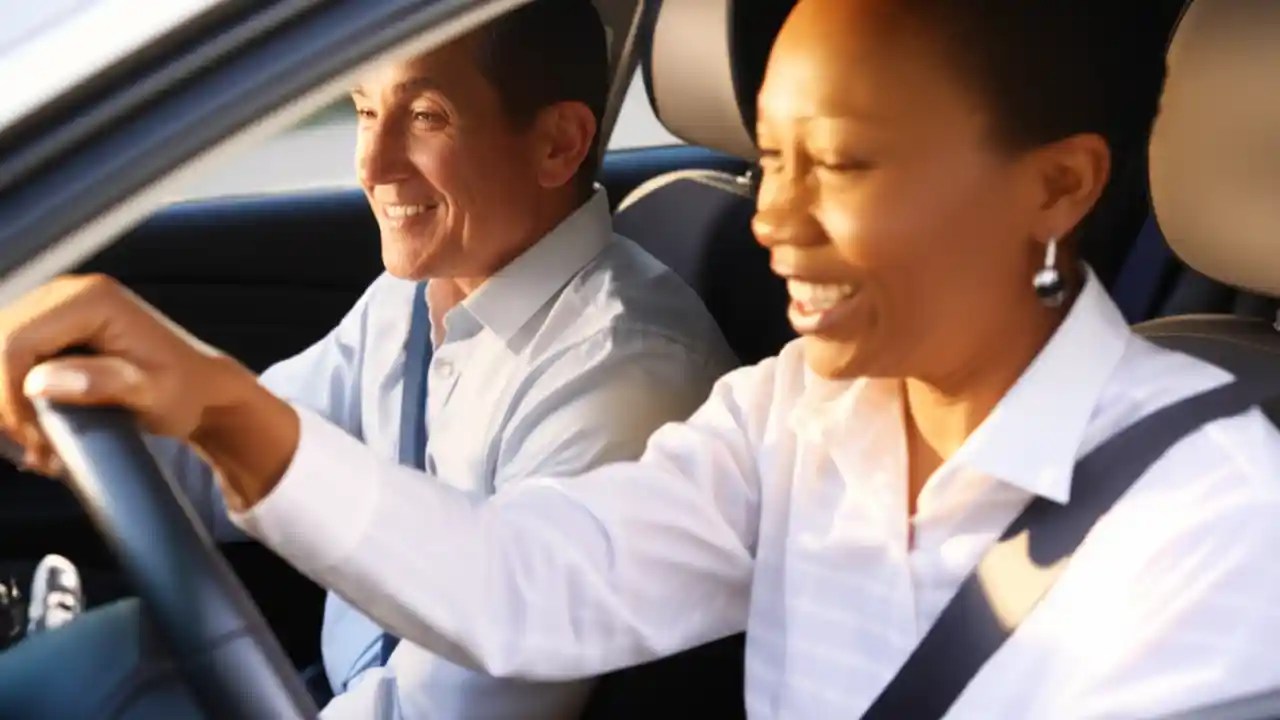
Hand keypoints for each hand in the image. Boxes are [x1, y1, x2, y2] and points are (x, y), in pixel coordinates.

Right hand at [0, 274, 297, 508]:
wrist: (201, 387)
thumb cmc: (185, 390)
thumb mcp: (155, 393)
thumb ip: (105, 383)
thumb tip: (40, 381)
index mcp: (90, 299)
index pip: (15, 343)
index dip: (10, 395)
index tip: (36, 440)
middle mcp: (66, 292)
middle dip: (6, 404)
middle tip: (37, 450)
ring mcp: (54, 307)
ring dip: (7, 404)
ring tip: (38, 446)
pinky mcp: (49, 328)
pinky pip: (9, 360)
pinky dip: (13, 397)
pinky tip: (34, 430)